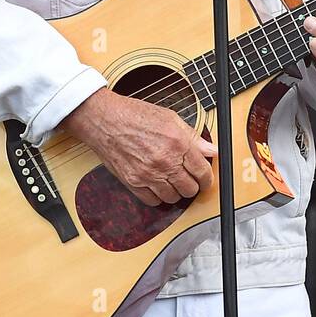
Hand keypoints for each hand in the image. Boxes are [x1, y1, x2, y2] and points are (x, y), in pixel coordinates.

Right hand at [61, 87, 216, 206]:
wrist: (104, 120)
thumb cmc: (133, 115)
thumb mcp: (170, 118)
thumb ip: (193, 137)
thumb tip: (211, 150)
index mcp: (177, 143)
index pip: (202, 171)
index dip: (207, 178)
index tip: (206, 178)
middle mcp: (164, 161)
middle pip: (189, 189)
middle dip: (192, 185)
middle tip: (189, 178)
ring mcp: (148, 174)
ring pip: (173, 198)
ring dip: (176, 191)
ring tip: (172, 180)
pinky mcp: (133, 183)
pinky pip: (153, 201)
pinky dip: (158, 196)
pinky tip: (157, 185)